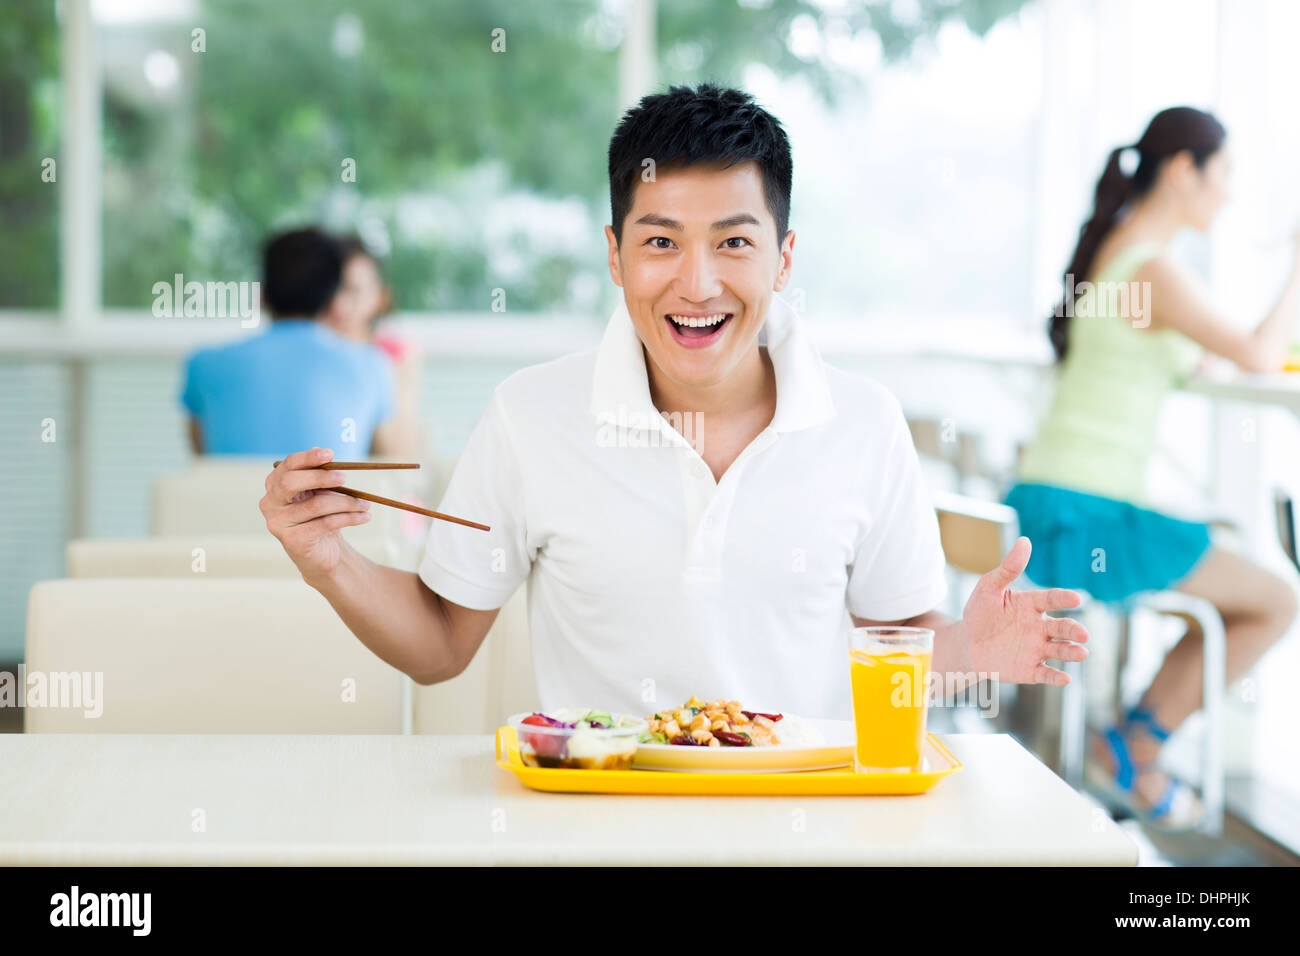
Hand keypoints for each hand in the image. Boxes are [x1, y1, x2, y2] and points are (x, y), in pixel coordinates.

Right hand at [260, 446, 371, 582]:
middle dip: (320, 477)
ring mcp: (278, 523)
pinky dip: (349, 518)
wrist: (320, 551)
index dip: (307, 458)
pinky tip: (364, 517)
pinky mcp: (292, 540)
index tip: (329, 454)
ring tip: (365, 504)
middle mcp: (270, 503)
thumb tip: (325, 453)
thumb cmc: (320, 516)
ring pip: (315, 505)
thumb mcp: (320, 493)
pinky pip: (325, 523)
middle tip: (344, 477)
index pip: (288, 466)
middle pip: (290, 483)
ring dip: (345, 502)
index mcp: (275, 485)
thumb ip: (320, 474)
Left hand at [960, 536, 1088, 684]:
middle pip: (1062, 627)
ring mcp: (1037, 649)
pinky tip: (1065, 678)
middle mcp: (1040, 627)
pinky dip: (1055, 677)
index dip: (1063, 599)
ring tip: (1082, 653)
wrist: (966, 645)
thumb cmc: (980, 613)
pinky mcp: (1029, 669)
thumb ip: (1007, 568)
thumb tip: (1025, 541)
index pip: (1051, 599)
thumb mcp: (989, 588)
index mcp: (1032, 605)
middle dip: (1074, 630)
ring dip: (1071, 652)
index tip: (1076, 598)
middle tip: (1083, 634)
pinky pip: (1045, 673)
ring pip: (1060, 650)